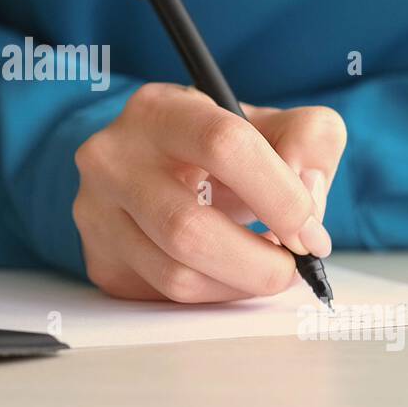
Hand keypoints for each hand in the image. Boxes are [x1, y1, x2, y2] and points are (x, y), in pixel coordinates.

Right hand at [72, 82, 345, 302]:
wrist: (151, 166)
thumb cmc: (216, 146)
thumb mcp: (268, 124)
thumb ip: (308, 140)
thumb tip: (306, 198)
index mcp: (159, 110)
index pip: (223, 146)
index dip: (279, 197)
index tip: (309, 233)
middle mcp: (114, 158)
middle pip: (189, 228)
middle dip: (259, 263)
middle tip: (292, 267)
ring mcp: (98, 212)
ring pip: (177, 274)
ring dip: (240, 285)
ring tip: (265, 269)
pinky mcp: (101, 259)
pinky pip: (166, 296)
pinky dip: (215, 295)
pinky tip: (229, 274)